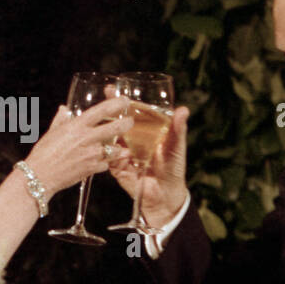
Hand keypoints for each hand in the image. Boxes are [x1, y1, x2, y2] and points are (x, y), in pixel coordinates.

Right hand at [21, 96, 132, 193]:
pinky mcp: (92, 169)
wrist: (39, 176)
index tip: (124, 100)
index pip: (101, 110)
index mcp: (76, 126)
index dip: (116, 103)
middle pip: (115, 128)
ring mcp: (91, 155)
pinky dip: (105, 163)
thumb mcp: (51, 132)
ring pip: (115, 149)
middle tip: (130, 123)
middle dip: (126, 124)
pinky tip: (101, 162)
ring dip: (118, 148)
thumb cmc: (43, 153)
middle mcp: (87, 138)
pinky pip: (106, 164)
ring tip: (119, 147)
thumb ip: (61, 119)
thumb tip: (64, 109)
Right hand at [109, 104, 189, 226]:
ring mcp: (121, 152)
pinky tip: (105, 145)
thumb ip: (177, 129)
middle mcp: (130, 139)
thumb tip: (183, 109)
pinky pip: (107, 157)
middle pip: (115, 121)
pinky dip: (106, 151)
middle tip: (102, 98)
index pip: (130, 111)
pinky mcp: (116, 167)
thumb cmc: (173, 167)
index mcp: (143, 130)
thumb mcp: (176, 146)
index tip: (111, 88)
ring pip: (107, 137)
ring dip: (103, 128)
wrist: (166, 195)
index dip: (120, 100)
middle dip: (106, 110)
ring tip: (101, 120)